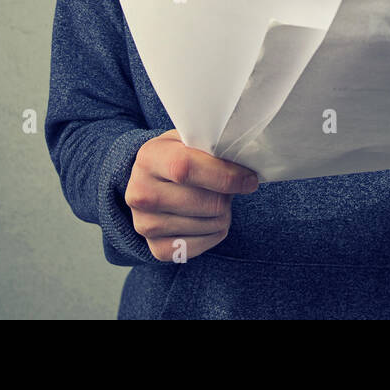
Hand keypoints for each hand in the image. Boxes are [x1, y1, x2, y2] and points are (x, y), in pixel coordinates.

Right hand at [125, 129, 259, 260]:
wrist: (150, 183)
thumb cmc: (178, 157)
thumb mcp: (189, 140)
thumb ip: (212, 146)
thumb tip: (245, 159)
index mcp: (149, 158)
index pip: (187, 169)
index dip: (225, 176)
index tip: (249, 179)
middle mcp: (141, 194)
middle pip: (208, 203)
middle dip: (228, 195)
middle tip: (227, 187)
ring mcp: (146, 225)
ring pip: (212, 224)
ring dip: (223, 213)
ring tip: (213, 199)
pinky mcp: (157, 249)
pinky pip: (205, 245)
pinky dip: (215, 232)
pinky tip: (206, 218)